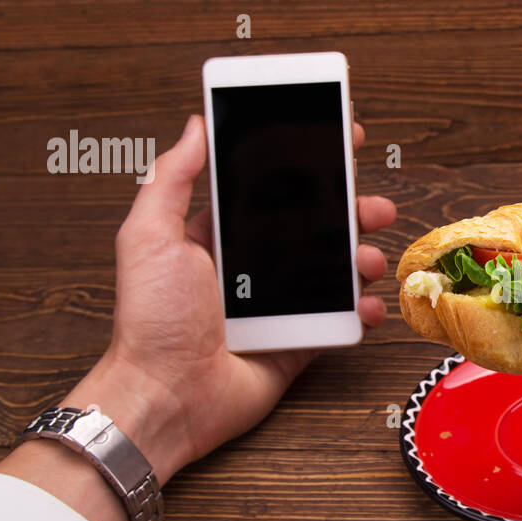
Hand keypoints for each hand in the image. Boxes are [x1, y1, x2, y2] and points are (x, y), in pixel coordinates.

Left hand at [64, 114, 395, 483]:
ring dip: (362, 257)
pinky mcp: (300, 340)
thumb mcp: (148, 237)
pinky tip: (365, 305)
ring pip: (336, 269)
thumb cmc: (149, 321)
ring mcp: (281, 303)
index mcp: (220, 235)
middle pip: (315, 225)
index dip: (305, 163)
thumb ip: (172, 179)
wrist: (167, 395)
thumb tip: (195, 126)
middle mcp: (254, 265)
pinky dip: (362, 310)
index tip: (337, 140)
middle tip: (373, 206)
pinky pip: (342, 319)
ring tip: (368, 259)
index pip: (270, 188)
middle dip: (351, 209)